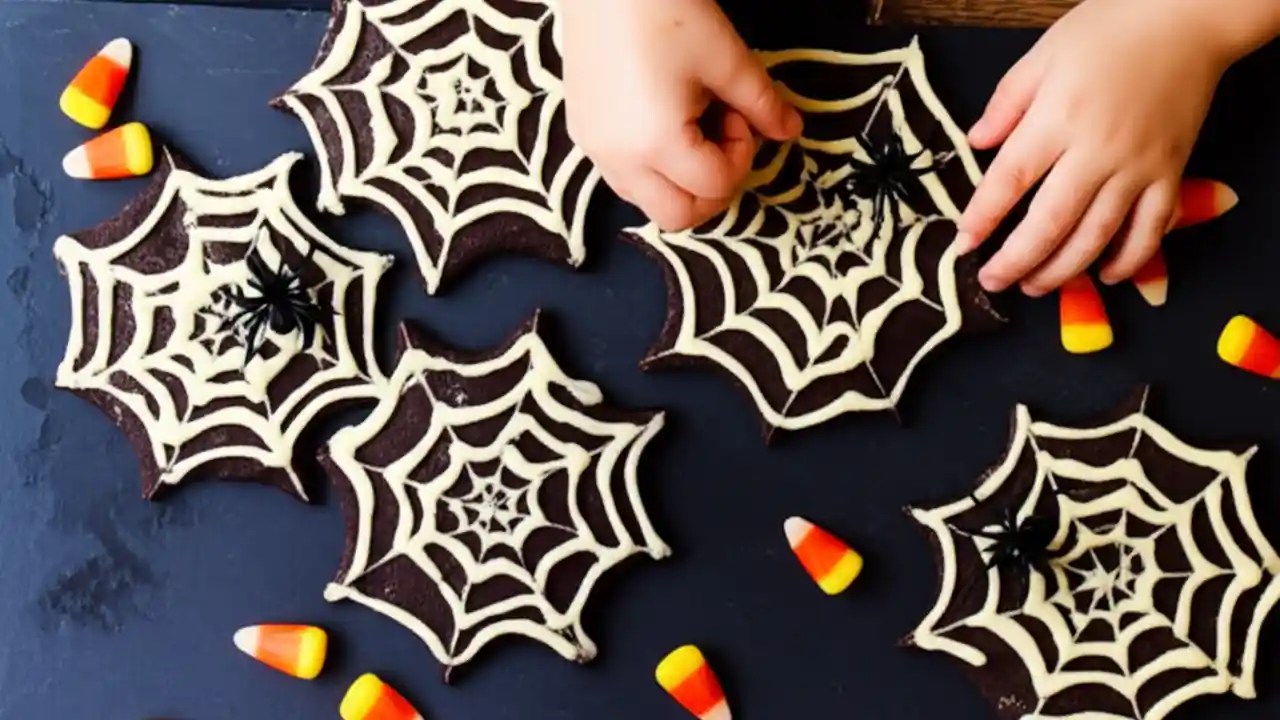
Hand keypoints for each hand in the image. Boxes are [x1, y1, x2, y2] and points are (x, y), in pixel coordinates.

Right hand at [562, 0, 802, 230]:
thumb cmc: (667, 10)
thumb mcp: (728, 58)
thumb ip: (763, 104)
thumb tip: (790, 131)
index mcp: (657, 144)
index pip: (716, 185)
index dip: (741, 154)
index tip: (738, 112)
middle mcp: (619, 159)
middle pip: (678, 216)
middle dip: (710, 188)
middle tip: (722, 140)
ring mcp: (594, 149)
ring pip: (646, 203)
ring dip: (679, 182)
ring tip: (690, 127)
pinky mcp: (582, 133)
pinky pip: (622, 176)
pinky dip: (651, 168)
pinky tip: (662, 121)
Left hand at [957, 0, 1244, 295]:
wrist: (1188, 20)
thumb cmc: (1110, 30)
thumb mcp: (1043, 55)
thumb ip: (1006, 104)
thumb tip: (976, 143)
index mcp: (1057, 119)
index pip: (1009, 181)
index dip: (982, 218)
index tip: (962, 244)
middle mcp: (1097, 150)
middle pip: (1050, 223)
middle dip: (1016, 261)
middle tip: (992, 281)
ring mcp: (1139, 166)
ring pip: (1096, 236)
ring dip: (1062, 271)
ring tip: (1033, 287)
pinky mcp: (1172, 173)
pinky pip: (1151, 230)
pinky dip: (1128, 260)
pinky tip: (1103, 276)